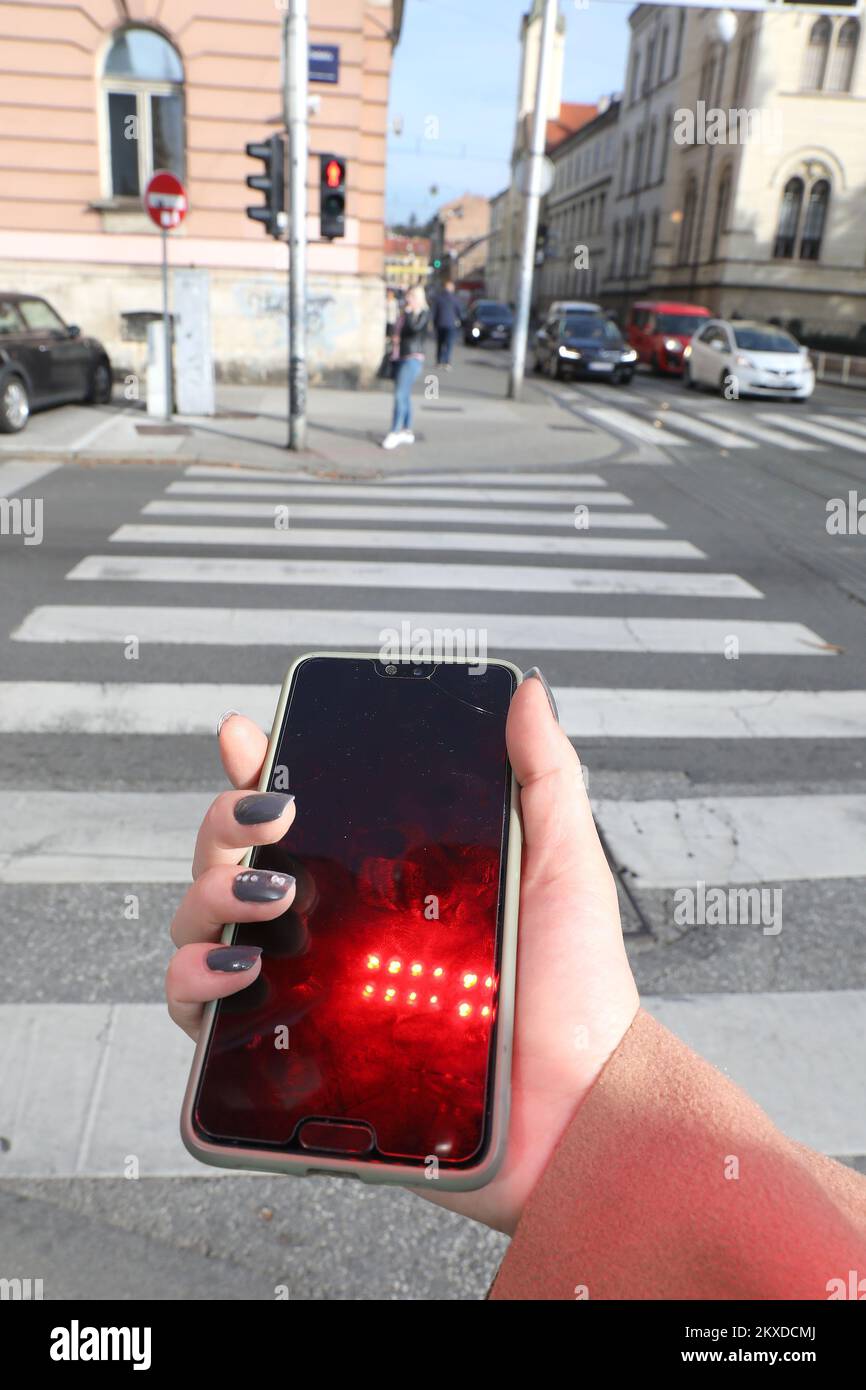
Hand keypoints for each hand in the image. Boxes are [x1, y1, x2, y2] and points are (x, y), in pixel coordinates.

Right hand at [166, 679, 638, 1234]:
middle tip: (269, 817)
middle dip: (225, 823)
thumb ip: (543, 774)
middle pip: (234, 859)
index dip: (255, 769)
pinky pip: (205, 1015)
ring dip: (209, 894)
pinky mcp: (291, 1057)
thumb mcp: (561, 864)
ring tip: (266, 894)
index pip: (297, 813)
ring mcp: (305, 989)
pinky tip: (242, 965)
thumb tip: (527, 690)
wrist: (574, 1105)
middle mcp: (331, 928)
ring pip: (204, 924)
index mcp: (380, 879)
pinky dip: (196, 980)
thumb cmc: (573, 992)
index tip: (245, 735)